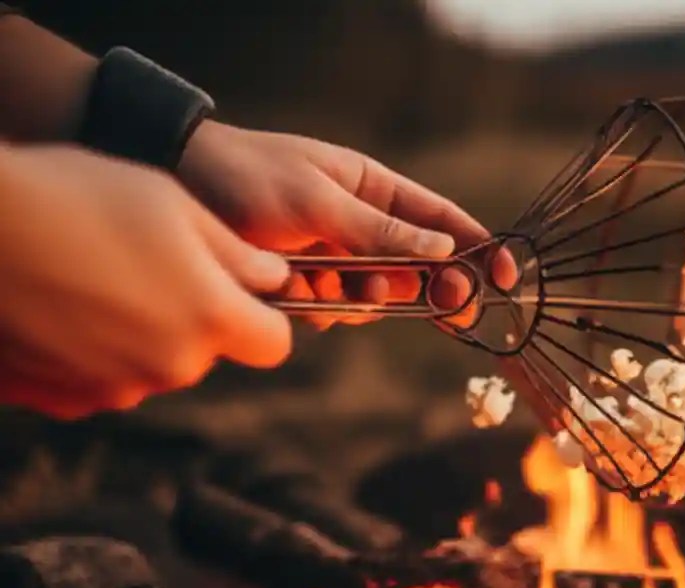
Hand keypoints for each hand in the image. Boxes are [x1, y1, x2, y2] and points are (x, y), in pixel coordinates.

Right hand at [0, 144, 291, 418]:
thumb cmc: (76, 195)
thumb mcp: (173, 205)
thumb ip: (236, 253)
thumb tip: (273, 280)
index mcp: (210, 319)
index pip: (272, 342)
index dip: (260, 314)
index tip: (234, 286)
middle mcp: (170, 366)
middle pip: (203, 352)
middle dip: (189, 317)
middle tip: (141, 263)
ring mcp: (112, 389)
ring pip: (148, 367)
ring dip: (135, 335)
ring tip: (88, 276)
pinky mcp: (60, 399)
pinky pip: (94, 380)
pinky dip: (83, 353)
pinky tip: (53, 306)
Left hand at [176, 121, 516, 328]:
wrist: (176, 186)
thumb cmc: (248, 177)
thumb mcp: (318, 201)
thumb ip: (381, 230)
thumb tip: (444, 247)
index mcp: (376, 189)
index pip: (443, 219)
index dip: (480, 248)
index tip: (506, 279)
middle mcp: (364, 224)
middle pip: (424, 266)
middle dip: (436, 287)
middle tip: (453, 309)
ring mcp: (337, 256)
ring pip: (382, 296)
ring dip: (370, 299)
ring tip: (336, 286)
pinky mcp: (308, 284)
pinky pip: (339, 310)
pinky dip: (327, 307)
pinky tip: (298, 290)